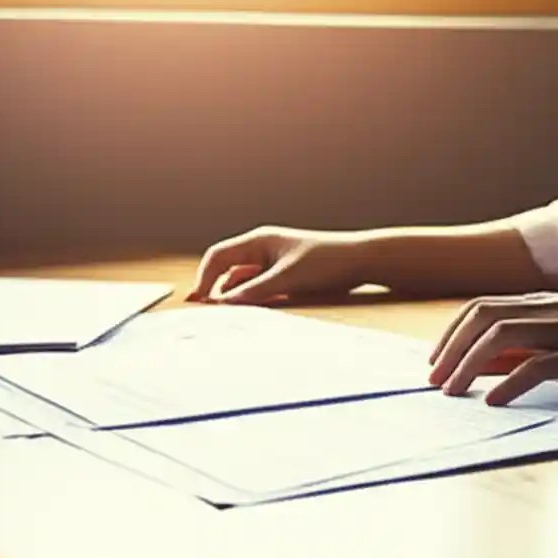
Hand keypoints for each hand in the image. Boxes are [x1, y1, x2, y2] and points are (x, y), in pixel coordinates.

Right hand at [188, 226, 369, 303]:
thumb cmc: (326, 261)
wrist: (360, 261)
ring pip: (242, 282)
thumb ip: (255, 292)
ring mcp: (273, 263)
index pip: (218, 256)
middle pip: (227, 270)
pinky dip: (251, 299)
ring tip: (226, 316)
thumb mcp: (288, 279)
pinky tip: (249, 313)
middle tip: (203, 313)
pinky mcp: (285, 276)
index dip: (204, 278)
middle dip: (214, 289)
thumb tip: (223, 304)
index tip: (197, 301)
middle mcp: (262, 250)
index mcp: (259, 241)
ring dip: (234, 297)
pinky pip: (259, 289)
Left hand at [428, 292, 557, 405]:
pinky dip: (510, 382)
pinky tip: (493, 400)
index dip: (451, 332)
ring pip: (503, 335)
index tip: (434, 361)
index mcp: (542, 302)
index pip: (481, 307)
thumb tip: (482, 368)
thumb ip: (525, 347)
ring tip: (453, 391)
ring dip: (470, 364)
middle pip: (483, 317)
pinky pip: (539, 364)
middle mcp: (550, 309)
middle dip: (451, 348)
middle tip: (434, 381)